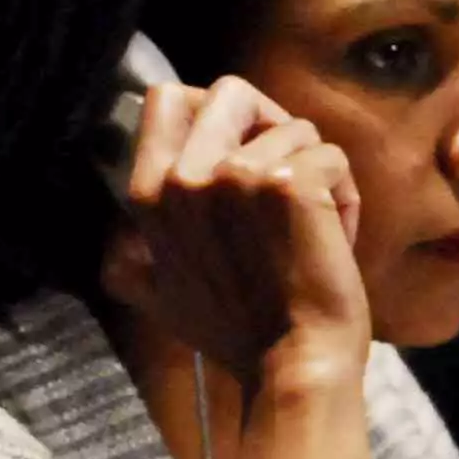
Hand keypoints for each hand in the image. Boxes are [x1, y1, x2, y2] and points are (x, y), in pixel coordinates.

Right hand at [103, 77, 369, 383]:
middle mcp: (182, 179)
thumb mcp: (157, 293)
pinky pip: (331, 156)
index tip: (238, 152)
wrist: (292, 367)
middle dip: (270, 126)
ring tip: (308, 229)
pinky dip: (344, 196)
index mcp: (148, 196)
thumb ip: (132, 256)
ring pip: (294, 126)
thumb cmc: (238, 332)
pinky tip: (333, 239)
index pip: (167, 97)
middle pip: (231, 91)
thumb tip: (114, 240)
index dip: (214, 113)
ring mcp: (234, 178)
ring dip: (314, 172)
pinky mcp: (288, 184)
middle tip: (283, 180)